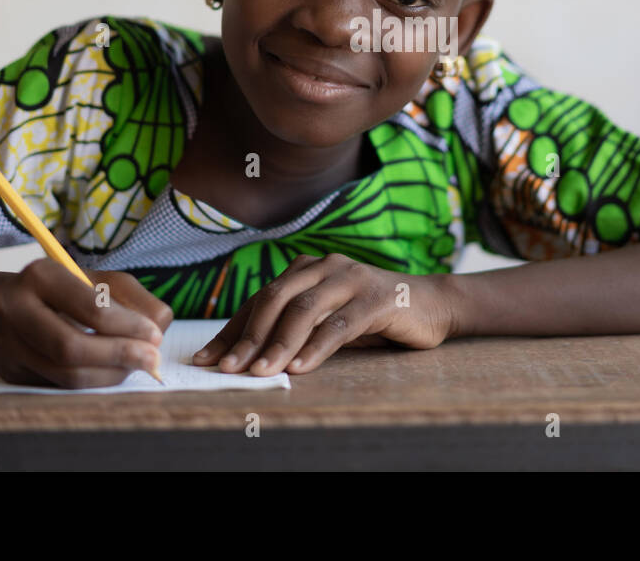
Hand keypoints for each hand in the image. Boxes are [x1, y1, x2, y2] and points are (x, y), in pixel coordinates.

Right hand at [0, 260, 173, 387]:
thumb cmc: (59, 289)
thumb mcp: (94, 278)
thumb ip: (130, 298)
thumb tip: (156, 332)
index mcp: (40, 276)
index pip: (91, 308)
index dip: (128, 327)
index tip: (155, 336)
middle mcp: (14, 309)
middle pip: (72, 347)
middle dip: (120, 356)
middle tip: (152, 360)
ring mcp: (7, 345)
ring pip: (66, 375)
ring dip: (110, 375)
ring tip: (136, 365)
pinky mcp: (11, 372)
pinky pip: (60, 385)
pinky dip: (93, 381)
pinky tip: (110, 370)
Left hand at [190, 253, 458, 375]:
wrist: (433, 304)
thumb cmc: (372, 316)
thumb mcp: (327, 320)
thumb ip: (294, 329)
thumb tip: (245, 359)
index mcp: (307, 269)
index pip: (260, 300)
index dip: (232, 330)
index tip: (206, 359)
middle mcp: (325, 266)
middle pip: (276, 299)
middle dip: (249, 336)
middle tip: (228, 369)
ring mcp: (352, 278)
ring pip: (305, 310)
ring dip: (279, 344)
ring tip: (260, 373)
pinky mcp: (378, 298)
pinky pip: (341, 324)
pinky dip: (317, 347)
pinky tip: (301, 367)